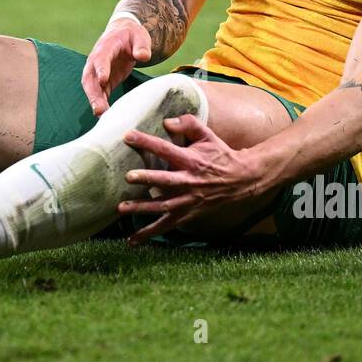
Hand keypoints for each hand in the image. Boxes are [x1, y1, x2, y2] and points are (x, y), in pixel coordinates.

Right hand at [81, 17, 151, 115]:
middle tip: (99, 108)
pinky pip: (99, 94)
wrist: (123, 36)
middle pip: (90, 78)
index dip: (101, 68)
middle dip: (93, 93)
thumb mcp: (139, 36)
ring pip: (91, 89)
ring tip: (102, 117)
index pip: (101, 58)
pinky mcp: (103, 82)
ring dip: (95, 102)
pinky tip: (106, 117)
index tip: (103, 80)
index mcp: (106, 47)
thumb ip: (141, 46)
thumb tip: (142, 56)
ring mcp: (97, 72)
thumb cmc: (132, 36)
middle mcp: (96, 61)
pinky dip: (101, 105)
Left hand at [117, 114, 266, 243]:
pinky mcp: (186, 214)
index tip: (128, 136)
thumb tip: (167, 121)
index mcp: (191, 160)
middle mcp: (189, 181)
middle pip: (166, 181)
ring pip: (163, 206)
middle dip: (147, 179)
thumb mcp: (208, 135)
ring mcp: (187, 200)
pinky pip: (166, 225)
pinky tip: (132, 239)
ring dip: (142, 208)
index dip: (147, 142)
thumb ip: (188, 124)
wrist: (240, 179)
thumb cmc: (220, 154)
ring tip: (121, 208)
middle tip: (128, 177)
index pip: (165, 149)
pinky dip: (149, 233)